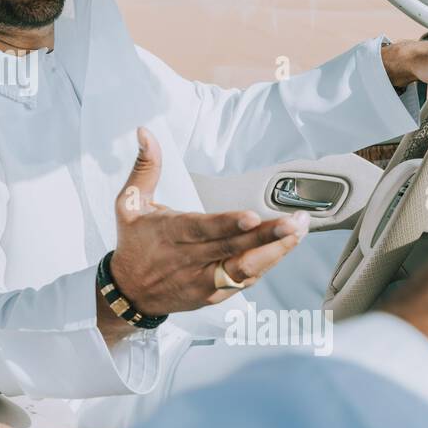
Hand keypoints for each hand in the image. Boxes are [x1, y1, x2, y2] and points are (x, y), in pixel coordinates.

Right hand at [99, 127, 307, 339]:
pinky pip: (244, 280)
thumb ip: (145, 167)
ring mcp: (203, 280)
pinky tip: (284, 247)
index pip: (203, 229)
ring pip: (244, 269)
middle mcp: (189, 260)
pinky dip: (265, 264)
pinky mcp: (214, 294)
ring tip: (298, 232)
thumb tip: (146, 132)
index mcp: (170, 234)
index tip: (253, 216)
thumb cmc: (132, 242)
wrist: (129, 293)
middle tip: (295, 222)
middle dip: (267, 236)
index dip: (228, 224)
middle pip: (232, 249)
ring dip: (274, 251)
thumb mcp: (129, 203)